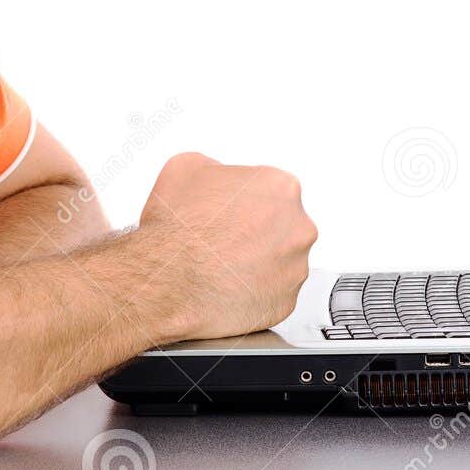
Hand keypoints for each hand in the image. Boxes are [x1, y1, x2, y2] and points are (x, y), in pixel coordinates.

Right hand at [135, 152, 316, 340]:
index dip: (241, 199)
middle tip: (224, 237)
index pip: (267, 188)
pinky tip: (228, 285)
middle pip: (280, 224)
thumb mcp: (186, 168)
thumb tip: (215, 177)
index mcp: (280, 187)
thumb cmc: (179, 230)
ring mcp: (296, 267)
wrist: (171, 282)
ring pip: (279, 260)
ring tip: (222, 264)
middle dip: (254, 230)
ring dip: (256, 261)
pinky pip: (273, 293)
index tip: (227, 209)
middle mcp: (298, 227)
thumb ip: (215, 168)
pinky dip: (253, 290)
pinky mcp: (286, 302)